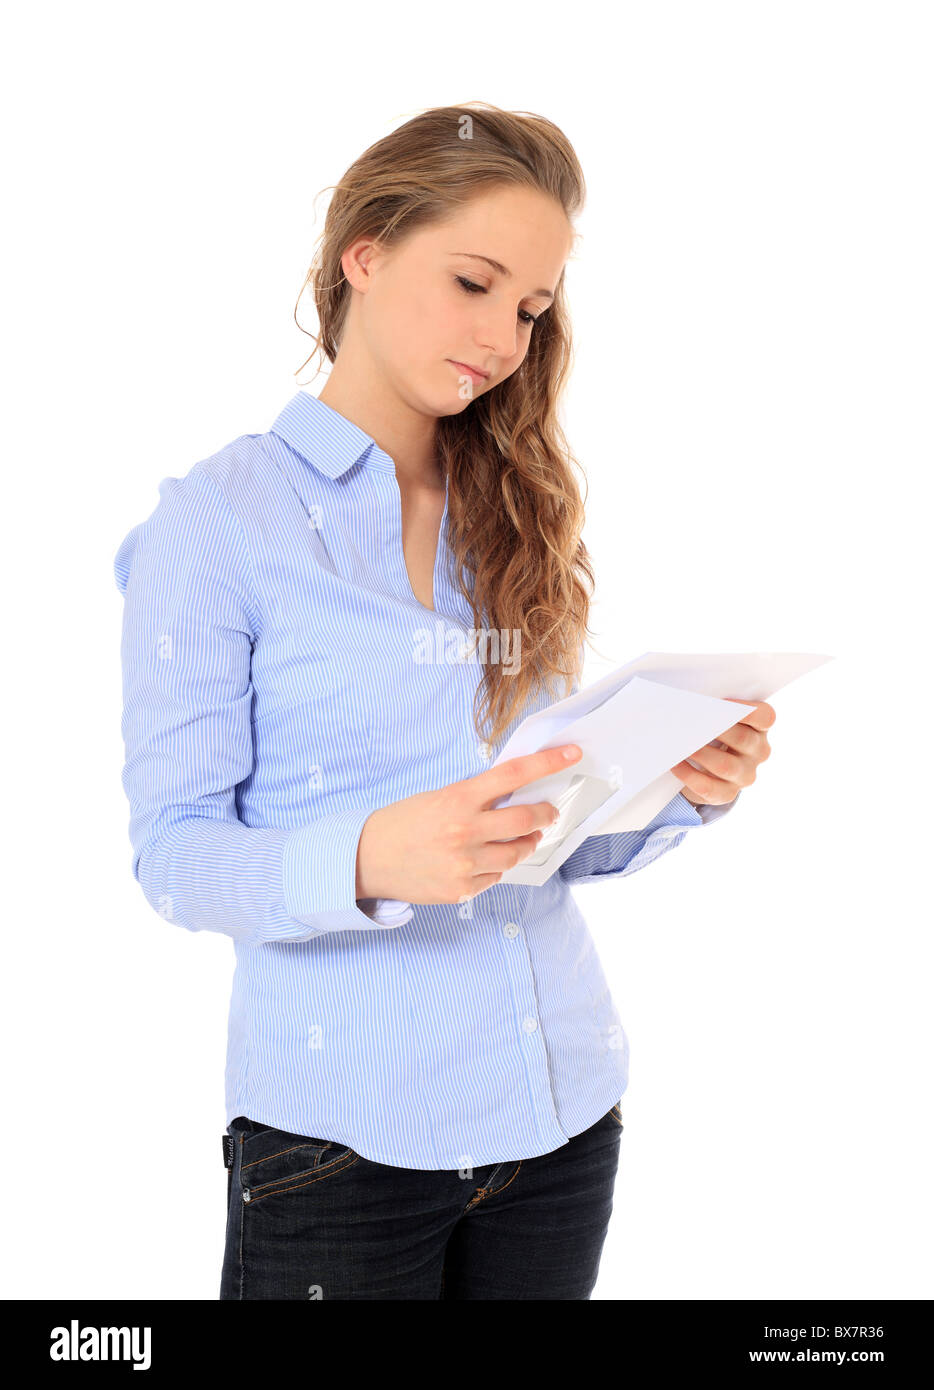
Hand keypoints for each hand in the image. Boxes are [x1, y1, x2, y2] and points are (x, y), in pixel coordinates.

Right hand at [356, 744, 583, 905]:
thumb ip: (475, 798)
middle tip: (549, 812)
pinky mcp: (462, 889)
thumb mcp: (438, 798)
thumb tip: (515, 795)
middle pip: (526, 819)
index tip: (571, 754)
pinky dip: (498, 865)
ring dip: (527, 842)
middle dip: (545, 814)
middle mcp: (465, 831)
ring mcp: (465, 863)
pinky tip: (486, 858)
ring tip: (526, 837)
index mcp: (458, 799)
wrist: (366, 859)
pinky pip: (496, 875)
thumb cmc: (402, 824)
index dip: (548, 763)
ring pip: (517, 852)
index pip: (514, 775)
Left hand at [669, 698, 774, 806]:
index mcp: (759, 728)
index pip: (765, 717)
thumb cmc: (711, 733)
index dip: (747, 710)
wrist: (704, 767)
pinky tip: (676, 765)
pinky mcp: (727, 793)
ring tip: (680, 745)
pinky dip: (690, 775)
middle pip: (743, 738)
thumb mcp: (716, 719)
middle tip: (693, 722)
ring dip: (701, 753)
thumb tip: (691, 704)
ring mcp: (745, 775)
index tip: (722, 702)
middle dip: (716, 729)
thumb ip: (712, 710)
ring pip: (725, 765)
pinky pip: (709, 787)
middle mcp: (758, 752)